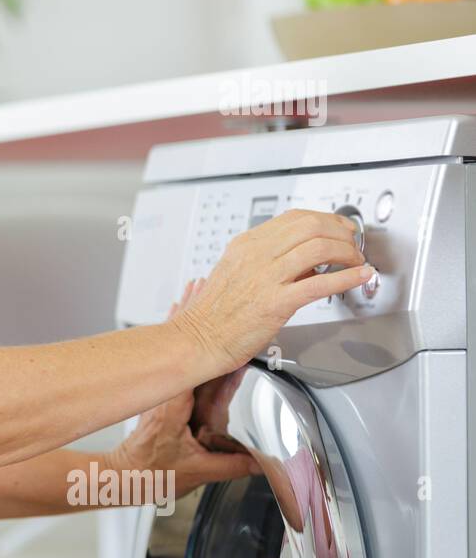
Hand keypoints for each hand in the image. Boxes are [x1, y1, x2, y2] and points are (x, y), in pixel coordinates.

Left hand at [108, 284, 260, 498]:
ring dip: (184, 315)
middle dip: (194, 317)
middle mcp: (166, 390)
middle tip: (204, 286)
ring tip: (194, 286)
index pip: (194, 371)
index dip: (207, 347)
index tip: (222, 325)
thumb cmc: (152, 472)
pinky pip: (169, 352)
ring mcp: (162, 387)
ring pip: (174, 345)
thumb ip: (229, 465)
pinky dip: (175, 328)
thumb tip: (261, 461)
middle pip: (184, 349)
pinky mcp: (164, 387)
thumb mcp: (195, 472)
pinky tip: (179, 307)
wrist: (127, 475)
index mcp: (173, 406)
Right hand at [169, 209, 373, 376]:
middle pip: (311, 226)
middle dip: (341, 232)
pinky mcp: (275, 303)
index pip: (294, 218)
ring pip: (319, 247)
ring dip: (347, 252)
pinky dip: (347, 277)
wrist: (197, 340)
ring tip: (356, 261)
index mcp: (246, 245)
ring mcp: (266, 277)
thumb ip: (267, 262)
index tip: (339, 229)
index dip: (325, 219)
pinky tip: (359, 276)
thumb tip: (305, 261)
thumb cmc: (214, 314)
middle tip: (353, 244)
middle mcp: (256, 255)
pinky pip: (320, 284)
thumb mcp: (235, 272)